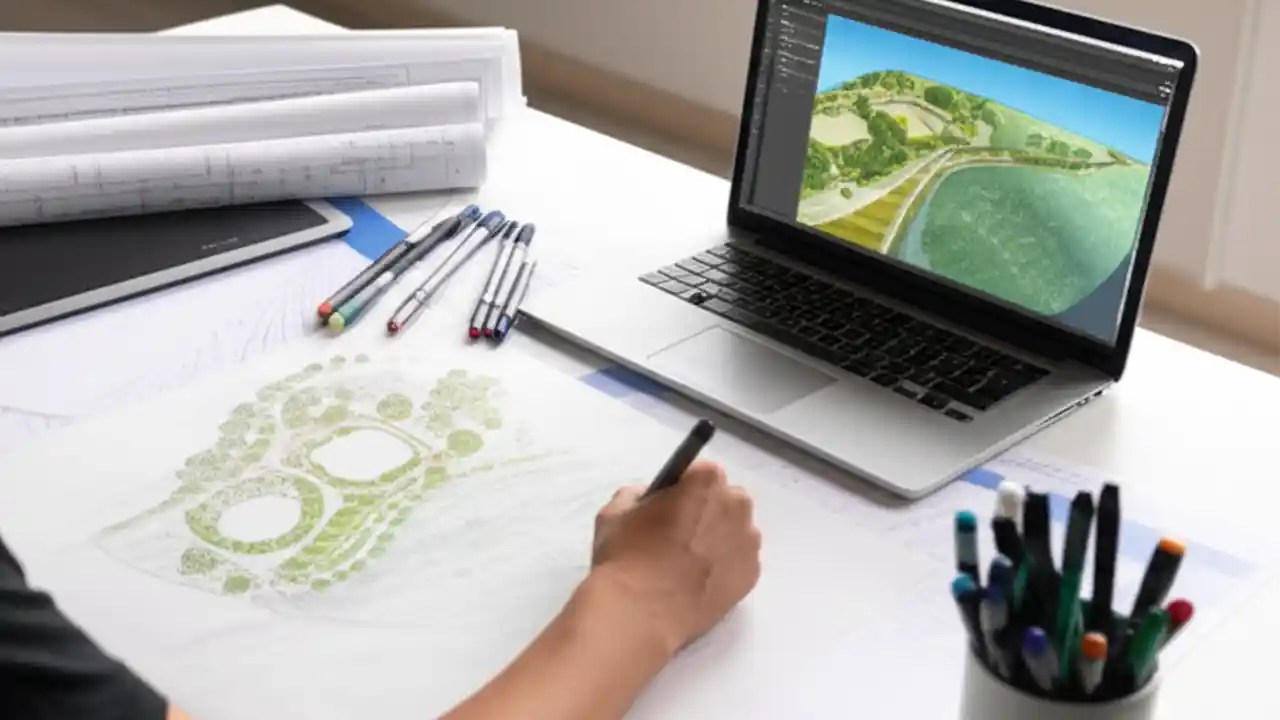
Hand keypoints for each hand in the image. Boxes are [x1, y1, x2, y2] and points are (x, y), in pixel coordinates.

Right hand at [589, 460, 761, 653]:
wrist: (640, 614)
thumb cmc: (625, 556)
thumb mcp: (616, 511)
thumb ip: (640, 494)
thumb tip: (654, 499)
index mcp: (706, 481)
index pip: (702, 473)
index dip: (686, 489)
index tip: (673, 505)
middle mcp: (735, 506)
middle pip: (726, 500)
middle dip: (709, 510)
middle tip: (681, 534)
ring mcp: (748, 542)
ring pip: (736, 531)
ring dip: (720, 538)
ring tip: (691, 563)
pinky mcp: (751, 575)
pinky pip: (740, 561)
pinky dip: (726, 567)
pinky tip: (700, 581)